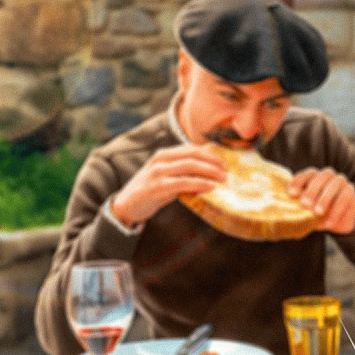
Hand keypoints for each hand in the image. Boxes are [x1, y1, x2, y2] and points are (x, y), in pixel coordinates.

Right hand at [110, 145, 226, 227]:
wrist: (126, 206)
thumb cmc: (150, 192)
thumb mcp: (168, 180)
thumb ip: (184, 176)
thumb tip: (208, 179)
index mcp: (164, 155)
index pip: (192, 149)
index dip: (210, 154)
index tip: (225, 162)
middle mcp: (161, 160)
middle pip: (193, 155)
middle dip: (214, 162)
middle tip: (228, 171)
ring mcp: (158, 172)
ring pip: (190, 166)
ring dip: (210, 171)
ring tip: (224, 179)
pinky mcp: (158, 187)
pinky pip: (183, 182)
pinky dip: (200, 183)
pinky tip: (211, 187)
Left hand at [288, 167, 354, 234]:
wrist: (337, 223)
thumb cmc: (317, 214)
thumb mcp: (307, 211)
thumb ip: (300, 207)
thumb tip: (287, 210)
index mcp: (315, 177)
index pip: (307, 174)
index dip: (299, 182)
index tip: (291, 193)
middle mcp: (328, 176)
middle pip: (320, 177)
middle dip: (312, 190)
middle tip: (305, 204)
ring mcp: (341, 182)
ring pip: (334, 185)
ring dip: (325, 199)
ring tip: (317, 213)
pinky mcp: (350, 192)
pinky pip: (344, 198)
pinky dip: (336, 210)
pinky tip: (329, 221)